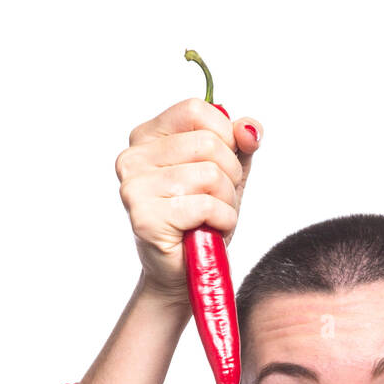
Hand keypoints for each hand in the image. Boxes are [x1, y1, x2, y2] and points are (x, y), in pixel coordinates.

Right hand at [114, 97, 262, 303]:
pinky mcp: (145, 217)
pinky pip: (206, 205)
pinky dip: (222, 221)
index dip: (225, 136)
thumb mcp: (227, 174)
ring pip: (210, 175)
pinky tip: (210, 231)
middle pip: (208, 143)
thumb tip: (250, 128)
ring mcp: (135, 187)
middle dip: (230, 175)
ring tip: (213, 218)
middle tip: (220, 200)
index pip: (196, 110)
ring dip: (227, 202)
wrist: (185, 273)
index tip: (225, 164)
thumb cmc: (201, 222)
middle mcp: (133, 158)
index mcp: (148, 136)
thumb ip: (239, 145)